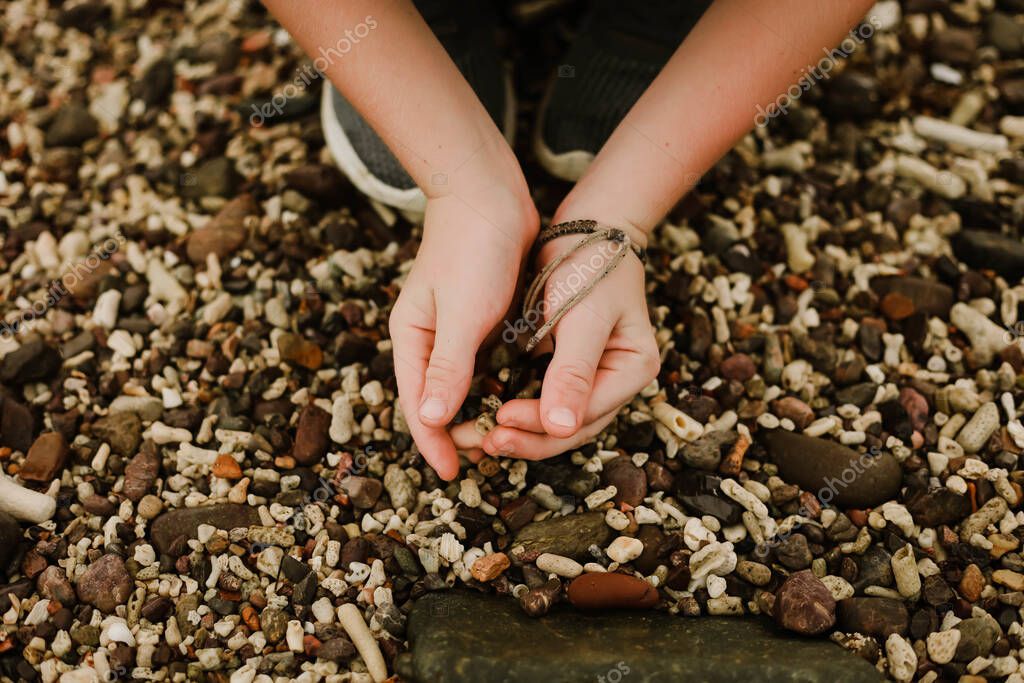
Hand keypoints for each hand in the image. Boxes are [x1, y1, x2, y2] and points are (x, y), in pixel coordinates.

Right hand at [390, 184, 536, 479]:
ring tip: (497, 441)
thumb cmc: (473, 249)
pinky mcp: (480, 318)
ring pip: (461, 385)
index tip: (453, 473)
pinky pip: (482, 365)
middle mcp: (428, 337)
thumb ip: (449, 366)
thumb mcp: (463, 313)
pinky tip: (510, 402)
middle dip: (454, 432)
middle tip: (483, 460)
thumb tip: (431, 419)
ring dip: (475, 413)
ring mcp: (454, 328)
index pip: (418, 403)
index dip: (433, 441)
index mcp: (411, 337)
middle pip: (436, 399)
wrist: (490, 193)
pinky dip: (492, 388)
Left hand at [471, 226, 659, 459]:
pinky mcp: (569, 368)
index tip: (501, 421)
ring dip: (519, 432)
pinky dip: (518, 410)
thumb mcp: (581, 316)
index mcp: (633, 370)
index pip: (586, 416)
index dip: (542, 427)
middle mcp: (617, 380)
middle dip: (527, 439)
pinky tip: (489, 417)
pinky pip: (544, 401)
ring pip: (556, 421)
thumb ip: (573, 373)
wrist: (584, 228)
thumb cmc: (588, 264)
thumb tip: (561, 428)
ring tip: (479, 438)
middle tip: (483, 442)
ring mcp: (594, 376)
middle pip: (572, 427)